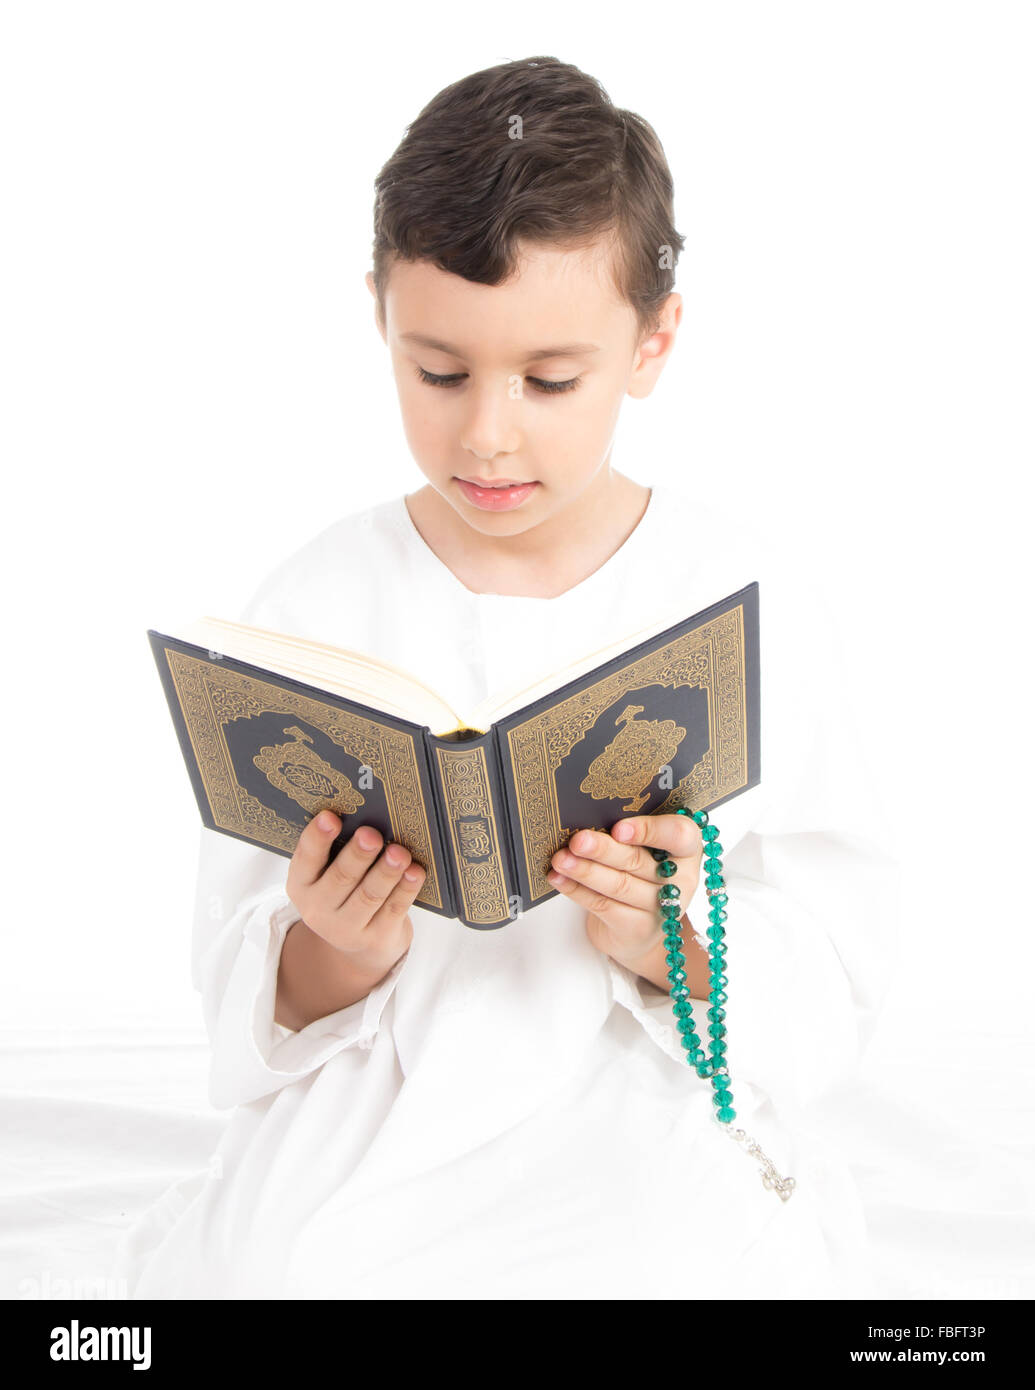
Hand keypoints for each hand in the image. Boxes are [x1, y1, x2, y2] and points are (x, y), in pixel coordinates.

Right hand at [285, 812, 425, 970]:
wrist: (358, 943)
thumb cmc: (345, 890)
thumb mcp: (329, 873)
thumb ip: (339, 849)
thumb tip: (371, 813)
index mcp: (302, 883)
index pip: (306, 858)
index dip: (317, 837)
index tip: (330, 816)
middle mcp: (318, 908)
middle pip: (341, 878)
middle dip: (357, 855)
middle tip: (371, 834)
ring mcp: (347, 928)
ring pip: (369, 895)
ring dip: (386, 872)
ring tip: (399, 853)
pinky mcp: (376, 938)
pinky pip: (393, 910)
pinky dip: (406, 889)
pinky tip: (416, 871)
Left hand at [547, 812, 704, 976]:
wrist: (638, 927)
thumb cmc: (639, 873)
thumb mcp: (646, 849)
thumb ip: (628, 832)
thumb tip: (588, 815)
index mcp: (687, 849)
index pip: (680, 835)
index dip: (650, 830)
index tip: (619, 828)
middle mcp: (681, 880)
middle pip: (639, 861)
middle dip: (604, 850)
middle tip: (577, 840)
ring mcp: (661, 908)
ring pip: (619, 885)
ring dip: (585, 870)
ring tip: (561, 859)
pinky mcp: (638, 929)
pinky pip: (603, 906)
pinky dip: (576, 890)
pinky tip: (558, 878)